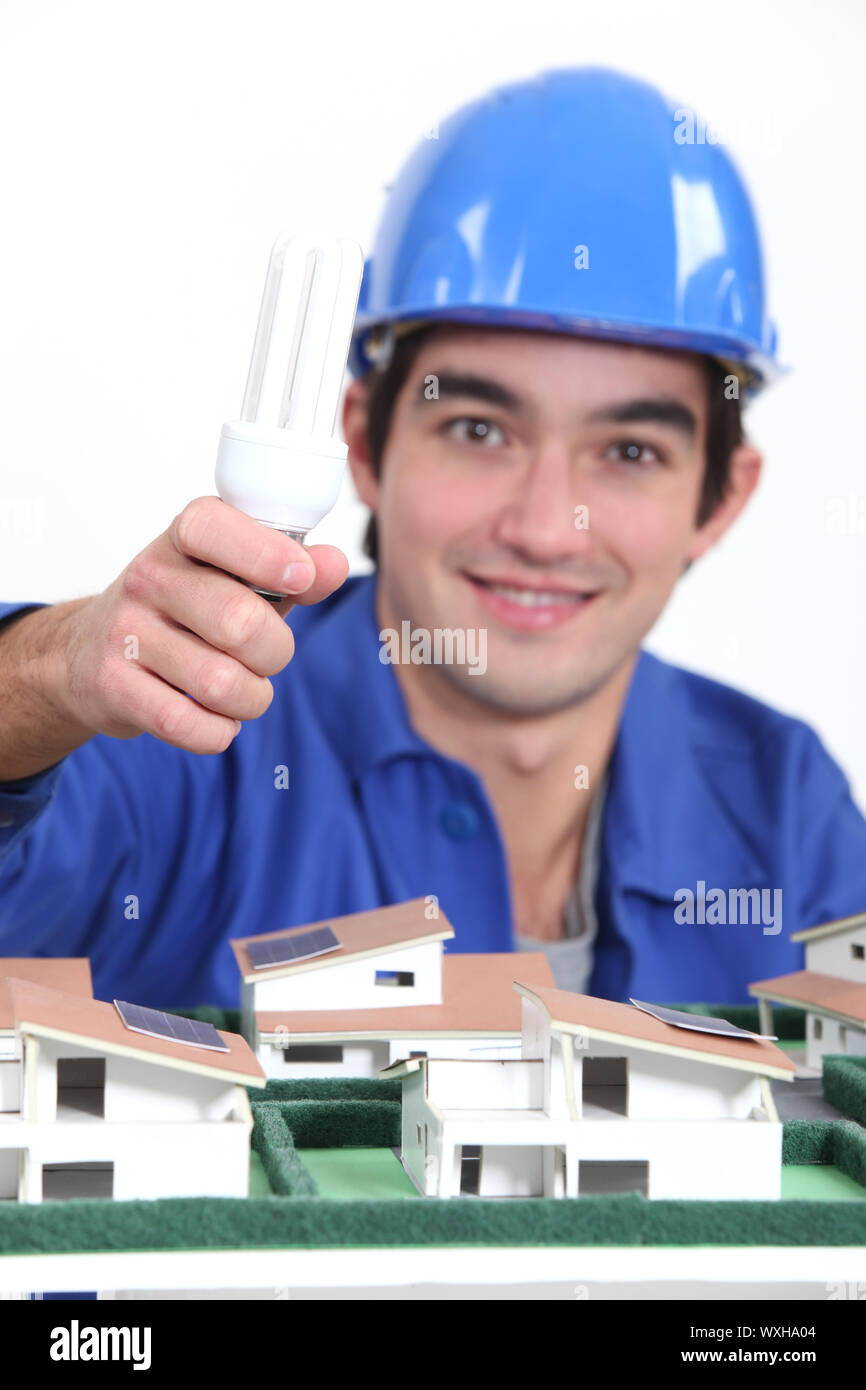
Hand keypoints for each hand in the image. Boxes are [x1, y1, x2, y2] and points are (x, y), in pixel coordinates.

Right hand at [53, 496, 348, 753]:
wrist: (88, 649)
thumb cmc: (184, 609)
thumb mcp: (236, 580)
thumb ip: (291, 575)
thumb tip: (334, 565)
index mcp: (182, 537)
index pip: (214, 529)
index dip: (267, 554)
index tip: (301, 578)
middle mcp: (147, 577)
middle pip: (238, 622)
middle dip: (275, 653)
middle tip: (269, 658)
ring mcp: (124, 632)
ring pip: (219, 683)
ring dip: (251, 699)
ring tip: (244, 692)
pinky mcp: (112, 685)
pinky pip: (187, 723)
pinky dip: (218, 732)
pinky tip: (217, 719)